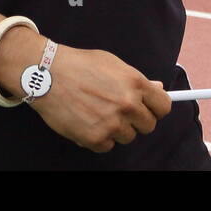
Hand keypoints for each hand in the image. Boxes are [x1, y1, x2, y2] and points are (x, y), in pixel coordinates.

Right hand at [26, 47, 171, 152]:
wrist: (47, 74)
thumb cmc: (78, 65)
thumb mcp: (112, 63)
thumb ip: (135, 79)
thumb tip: (157, 88)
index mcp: (135, 83)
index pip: (163, 106)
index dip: (156, 108)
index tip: (148, 109)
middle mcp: (128, 105)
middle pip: (148, 125)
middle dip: (136, 120)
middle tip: (118, 111)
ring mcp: (113, 123)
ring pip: (128, 137)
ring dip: (117, 129)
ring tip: (98, 113)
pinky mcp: (96, 139)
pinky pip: (108, 146)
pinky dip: (99, 138)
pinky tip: (87, 121)